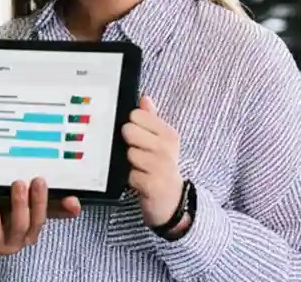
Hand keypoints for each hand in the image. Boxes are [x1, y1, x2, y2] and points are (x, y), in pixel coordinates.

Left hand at [0, 178, 79, 257]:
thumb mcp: (2, 185)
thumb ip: (23, 182)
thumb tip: (42, 168)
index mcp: (28, 218)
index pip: (52, 213)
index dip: (65, 208)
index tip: (75, 201)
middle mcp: (20, 234)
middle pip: (37, 221)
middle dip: (40, 201)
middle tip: (37, 180)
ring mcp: (5, 243)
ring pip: (20, 228)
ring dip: (20, 206)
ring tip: (17, 185)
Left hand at [122, 95, 183, 226]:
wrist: (173, 203)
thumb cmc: (160, 168)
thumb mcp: (160, 142)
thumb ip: (150, 119)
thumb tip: (144, 97)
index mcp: (168, 133)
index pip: (136, 115)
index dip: (131, 126)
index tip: (138, 138)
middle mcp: (167, 147)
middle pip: (128, 130)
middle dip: (127, 144)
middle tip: (136, 155)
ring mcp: (161, 166)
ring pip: (127, 153)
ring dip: (127, 163)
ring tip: (138, 169)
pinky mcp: (152, 184)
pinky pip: (128, 174)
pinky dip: (129, 179)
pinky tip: (138, 182)